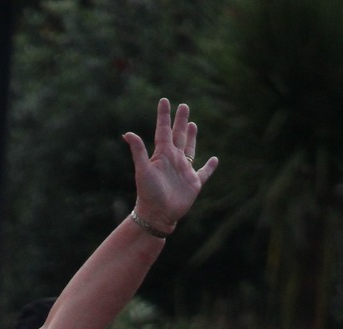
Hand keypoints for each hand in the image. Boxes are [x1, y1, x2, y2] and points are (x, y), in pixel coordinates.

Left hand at [122, 98, 217, 232]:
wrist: (157, 215)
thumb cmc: (148, 193)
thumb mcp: (142, 170)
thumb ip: (138, 151)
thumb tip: (127, 133)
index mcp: (162, 154)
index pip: (163, 130)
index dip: (164, 115)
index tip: (164, 100)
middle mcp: (174, 159)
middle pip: (179, 135)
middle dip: (181, 121)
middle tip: (184, 106)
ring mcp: (184, 171)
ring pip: (190, 149)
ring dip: (192, 137)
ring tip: (193, 124)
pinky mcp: (194, 183)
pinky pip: (204, 173)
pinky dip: (210, 167)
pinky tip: (215, 160)